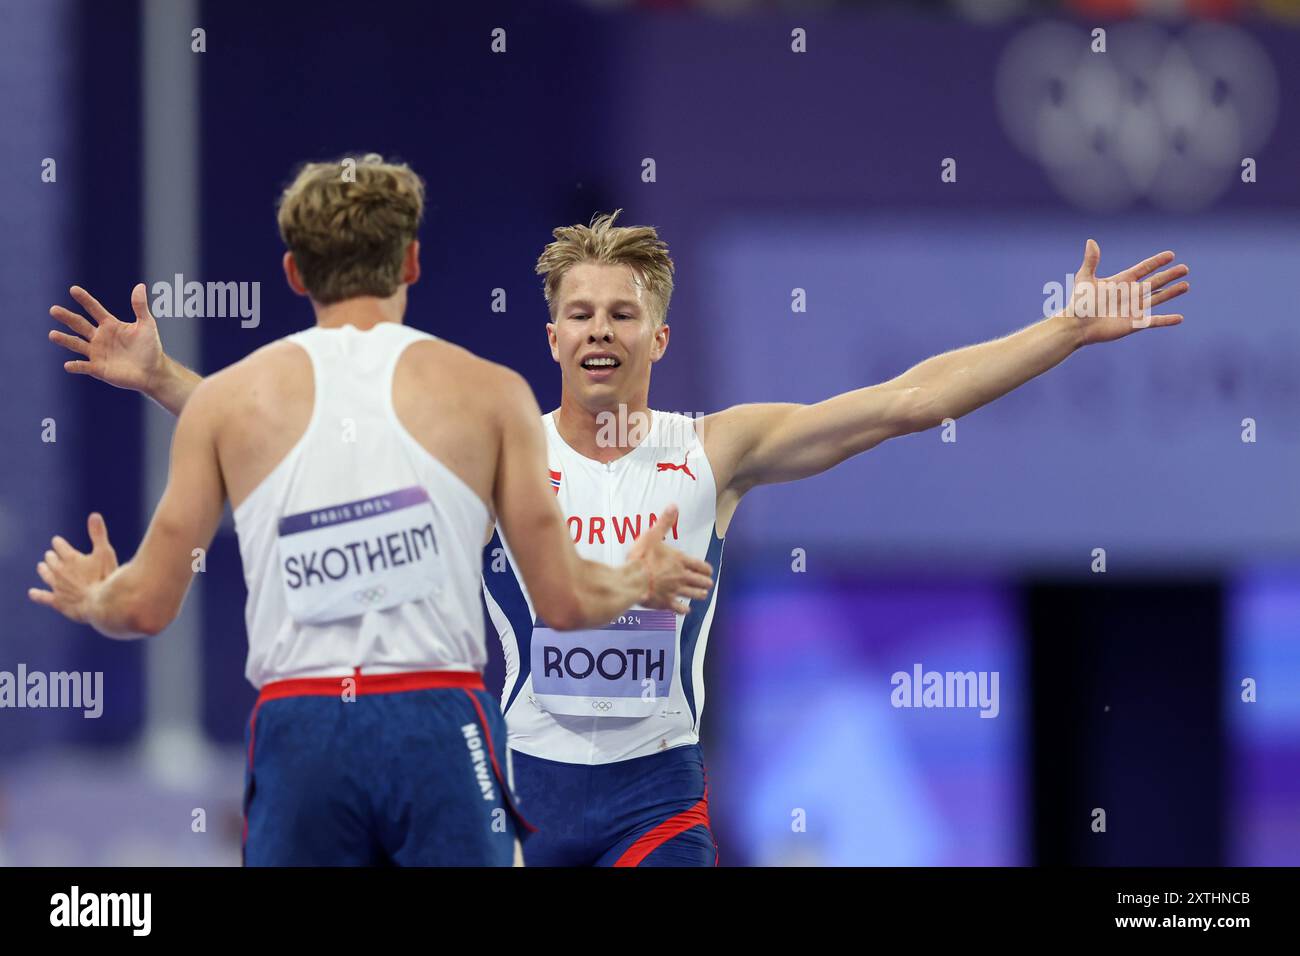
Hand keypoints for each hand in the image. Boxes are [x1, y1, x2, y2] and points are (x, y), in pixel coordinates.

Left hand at [28, 513, 118, 623]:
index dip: (59, 543)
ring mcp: (57, 586)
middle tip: (51, 554)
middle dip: (51, 556)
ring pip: (46, 575)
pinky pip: (43, 597)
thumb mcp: (105, 552)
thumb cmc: (105, 576)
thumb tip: (94, 515)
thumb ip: (98, 534)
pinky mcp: (57, 601)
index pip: (59, 545)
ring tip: (42, 567)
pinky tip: (33, 593)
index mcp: (70, 557)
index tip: (57, 541)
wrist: (100, 603)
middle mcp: (59, 570)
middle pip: (51, 559)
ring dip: (44, 569)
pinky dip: (37, 594)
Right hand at [49, 284, 165, 392]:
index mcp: (110, 325)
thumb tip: (140, 286)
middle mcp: (100, 337)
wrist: (153, 372)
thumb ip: (140, 306)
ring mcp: (97, 353)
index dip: (85, 299)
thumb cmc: (150, 347)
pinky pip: (84, 366)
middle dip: (67, 317)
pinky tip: (68, 365)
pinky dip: (76, 366)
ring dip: (65, 340)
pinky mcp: (98, 368)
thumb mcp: (147, 325)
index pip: (94, 309)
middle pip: (79, 324)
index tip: (73, 289)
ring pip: (77, 344)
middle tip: (53, 310)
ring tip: (52, 334)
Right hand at [626, 504, 713, 614]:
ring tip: (702, 594)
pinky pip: (679, 608)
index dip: (706, 569)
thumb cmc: (642, 558)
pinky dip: (684, 609)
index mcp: (680, 560)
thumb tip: (674, 506)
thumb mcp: (652, 535)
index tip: (708, 571)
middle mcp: (681, 576)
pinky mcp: (666, 602)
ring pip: (694, 594)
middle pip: (701, 581)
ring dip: (700, 594)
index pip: (701, 566)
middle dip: (706, 582)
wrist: (632, 581)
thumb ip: (664, 522)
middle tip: (707, 583)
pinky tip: (685, 610)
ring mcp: (675, 591)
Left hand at [1064, 240, 1188, 345]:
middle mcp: (1130, 294)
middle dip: (1170, 275)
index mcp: (1121, 281)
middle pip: (1155, 282)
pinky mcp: (1134, 324)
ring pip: (1158, 298)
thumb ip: (1091, 261)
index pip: (1143, 269)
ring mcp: (1133, 309)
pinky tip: (1180, 318)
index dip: (1156, 262)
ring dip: (1172, 293)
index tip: (1171, 255)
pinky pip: (1154, 321)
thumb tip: (1090, 241)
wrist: (1076, 326)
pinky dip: (1166, 320)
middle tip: (1185, 268)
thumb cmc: (1079, 303)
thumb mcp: (1085, 279)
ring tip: (1186, 285)